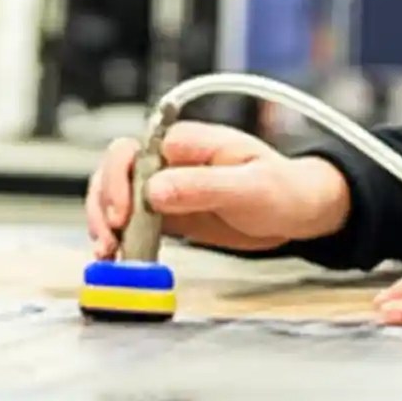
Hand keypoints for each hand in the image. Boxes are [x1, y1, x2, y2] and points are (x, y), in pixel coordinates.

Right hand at [85, 121, 351, 258]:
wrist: (298, 211)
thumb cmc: (283, 188)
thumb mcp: (250, 186)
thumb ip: (203, 186)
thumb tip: (154, 191)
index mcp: (186, 144)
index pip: (133, 151)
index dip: (118, 180)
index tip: (122, 212)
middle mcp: (168, 162)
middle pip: (113, 173)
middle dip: (103, 204)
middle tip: (109, 238)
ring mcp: (164, 188)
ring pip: (115, 198)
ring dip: (103, 223)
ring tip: (108, 252)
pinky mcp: (167, 215)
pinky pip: (132, 224)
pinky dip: (120, 239)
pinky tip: (119, 257)